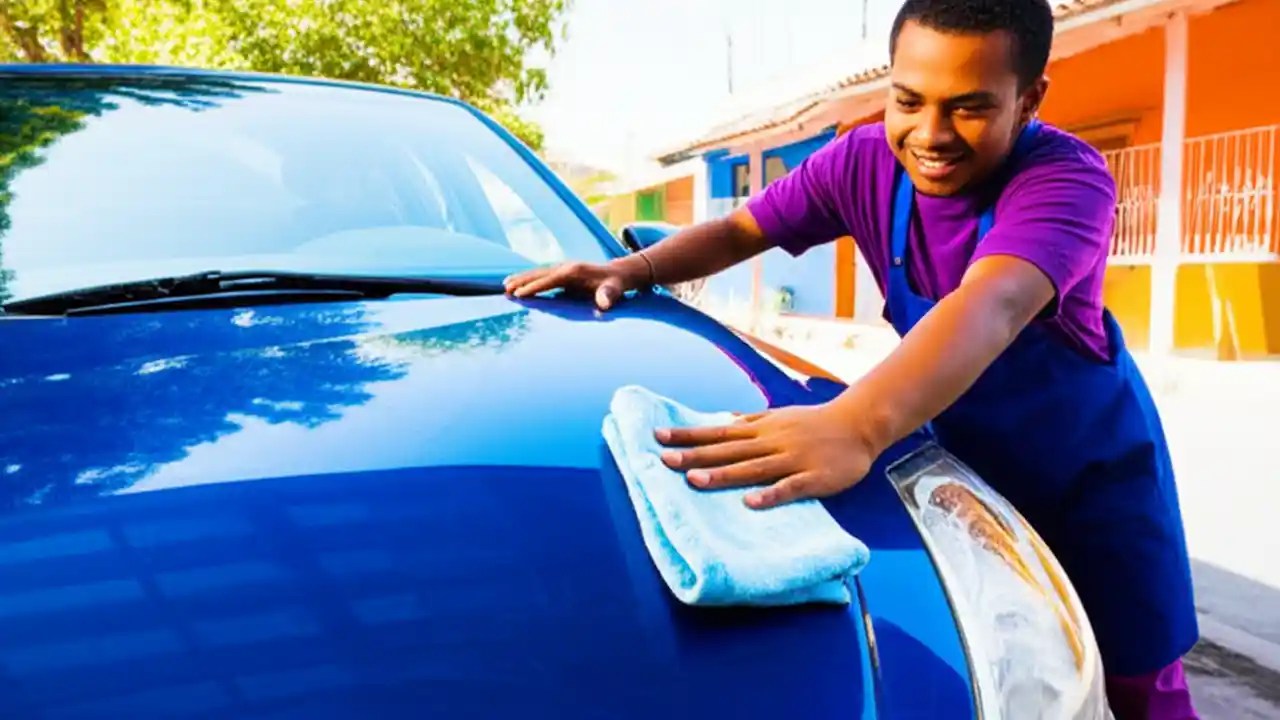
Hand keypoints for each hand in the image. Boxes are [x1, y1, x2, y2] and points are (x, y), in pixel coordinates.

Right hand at [503, 259, 644, 310]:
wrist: (620, 273)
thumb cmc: (616, 285)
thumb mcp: (615, 290)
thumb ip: (609, 295)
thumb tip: (604, 303)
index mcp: (574, 271)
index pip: (550, 279)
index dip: (534, 287)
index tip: (519, 295)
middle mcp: (566, 267)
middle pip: (539, 273)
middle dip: (522, 281)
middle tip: (505, 289)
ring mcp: (564, 269)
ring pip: (538, 273)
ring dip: (522, 278)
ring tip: (505, 285)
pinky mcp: (564, 273)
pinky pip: (543, 276)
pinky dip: (530, 279)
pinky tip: (520, 284)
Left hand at [656, 402, 877, 509]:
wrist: (859, 424)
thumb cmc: (815, 423)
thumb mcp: (778, 416)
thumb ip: (750, 421)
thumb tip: (721, 422)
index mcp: (761, 428)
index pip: (718, 432)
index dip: (689, 435)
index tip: (658, 437)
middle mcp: (771, 441)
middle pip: (728, 449)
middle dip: (695, 454)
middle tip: (663, 460)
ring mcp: (792, 459)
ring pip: (753, 468)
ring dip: (724, 474)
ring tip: (695, 480)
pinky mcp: (813, 477)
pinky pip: (789, 487)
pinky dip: (770, 495)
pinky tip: (750, 503)